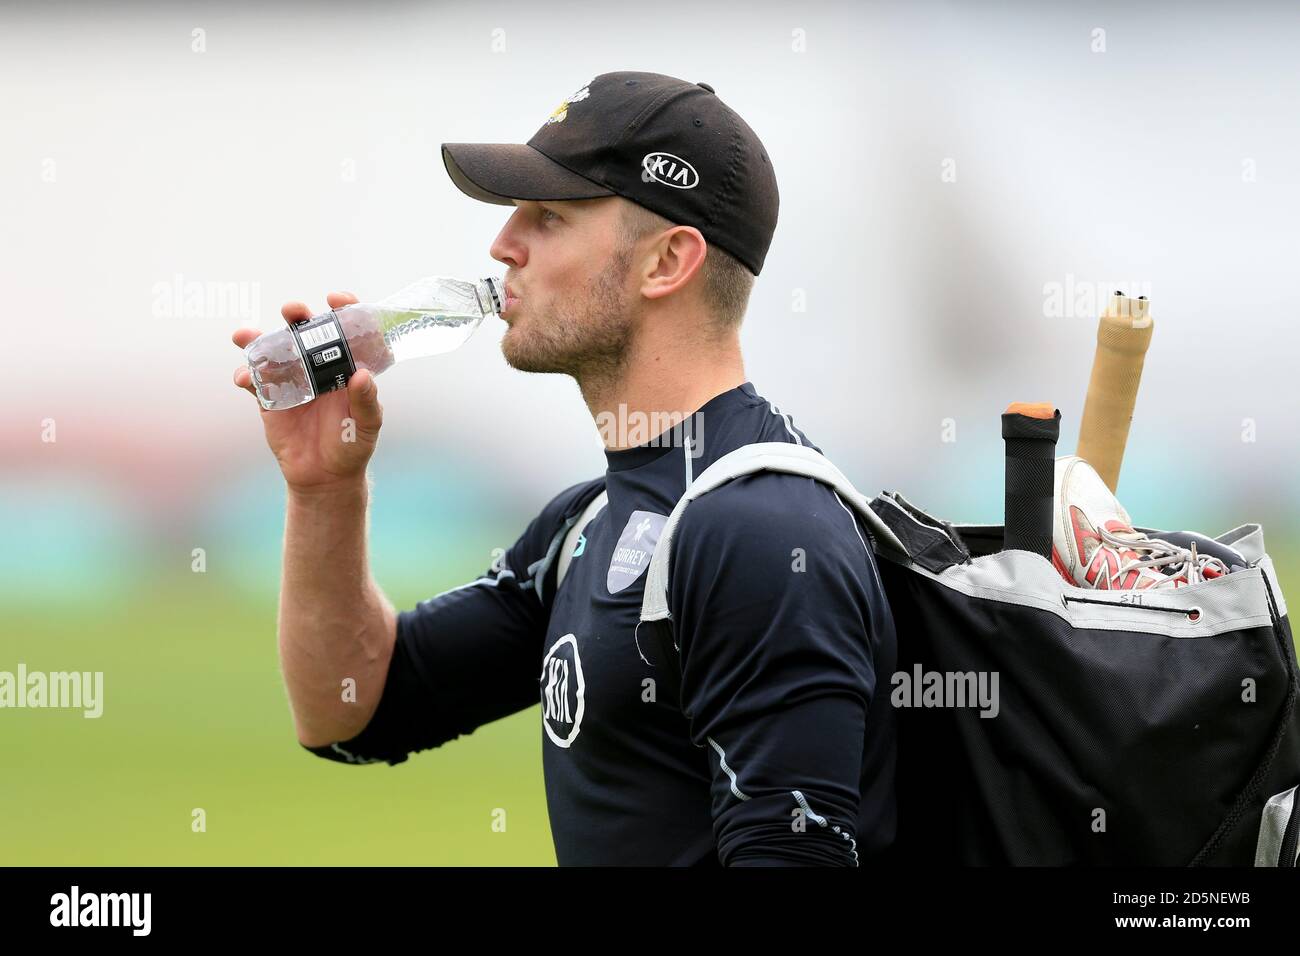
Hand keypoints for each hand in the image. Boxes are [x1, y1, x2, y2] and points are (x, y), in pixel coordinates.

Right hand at [232, 291, 382, 494]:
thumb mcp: (367, 426)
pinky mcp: (269, 398)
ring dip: (256, 339)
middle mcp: (317, 366)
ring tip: (245, 335)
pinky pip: (254, 381)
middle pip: (305, 331)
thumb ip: (366, 401)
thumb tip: (362, 374)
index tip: (336, 299)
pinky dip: (245, 375)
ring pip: (271, 350)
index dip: (342, 309)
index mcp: (344, 366)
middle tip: (293, 310)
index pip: (345, 329)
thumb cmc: (353, 446)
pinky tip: (243, 377)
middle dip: (297, 315)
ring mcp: (291, 380)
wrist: (325, 477)